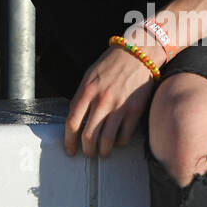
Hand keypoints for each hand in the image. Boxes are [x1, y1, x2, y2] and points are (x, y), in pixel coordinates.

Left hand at [65, 43, 158, 157]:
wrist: (137, 54)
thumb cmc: (112, 64)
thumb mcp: (89, 77)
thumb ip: (81, 97)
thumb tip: (75, 120)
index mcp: (87, 92)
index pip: (72, 123)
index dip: (69, 141)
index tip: (70, 149)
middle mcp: (102, 101)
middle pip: (88, 136)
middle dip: (87, 150)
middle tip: (88, 152)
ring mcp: (119, 107)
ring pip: (107, 141)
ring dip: (103, 151)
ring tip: (102, 151)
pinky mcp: (135, 110)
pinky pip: (125, 136)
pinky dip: (119, 143)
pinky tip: (117, 141)